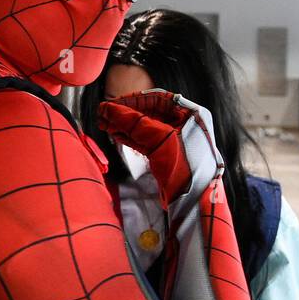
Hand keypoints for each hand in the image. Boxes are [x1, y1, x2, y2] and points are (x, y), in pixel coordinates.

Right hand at [98, 90, 220, 210]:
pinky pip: (144, 141)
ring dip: (124, 125)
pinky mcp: (165, 155)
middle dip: (125, 113)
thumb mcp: (161, 140)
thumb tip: (110, 109)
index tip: (114, 103)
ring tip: (105, 124)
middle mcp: (183, 124)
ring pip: (144, 127)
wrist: (194, 200)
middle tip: (104, 114)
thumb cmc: (188, 168)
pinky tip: (115, 135)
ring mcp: (174, 140)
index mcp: (190, 113)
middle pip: (149, 112)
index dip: (133, 100)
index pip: (157, 98)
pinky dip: (129, 137)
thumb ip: (135, 123)